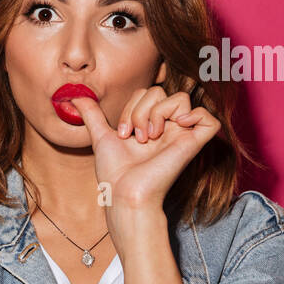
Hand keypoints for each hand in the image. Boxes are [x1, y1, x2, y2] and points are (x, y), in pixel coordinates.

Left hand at [69, 84, 219, 209]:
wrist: (123, 193)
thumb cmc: (114, 172)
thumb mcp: (100, 136)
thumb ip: (91, 114)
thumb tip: (74, 95)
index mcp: (150, 124)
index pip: (146, 93)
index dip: (131, 107)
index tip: (122, 133)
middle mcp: (168, 127)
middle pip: (161, 91)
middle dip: (140, 111)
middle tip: (135, 137)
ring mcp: (182, 135)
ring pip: (181, 99)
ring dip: (158, 114)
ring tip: (149, 138)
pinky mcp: (194, 144)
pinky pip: (210, 119)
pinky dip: (196, 115)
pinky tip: (178, 126)